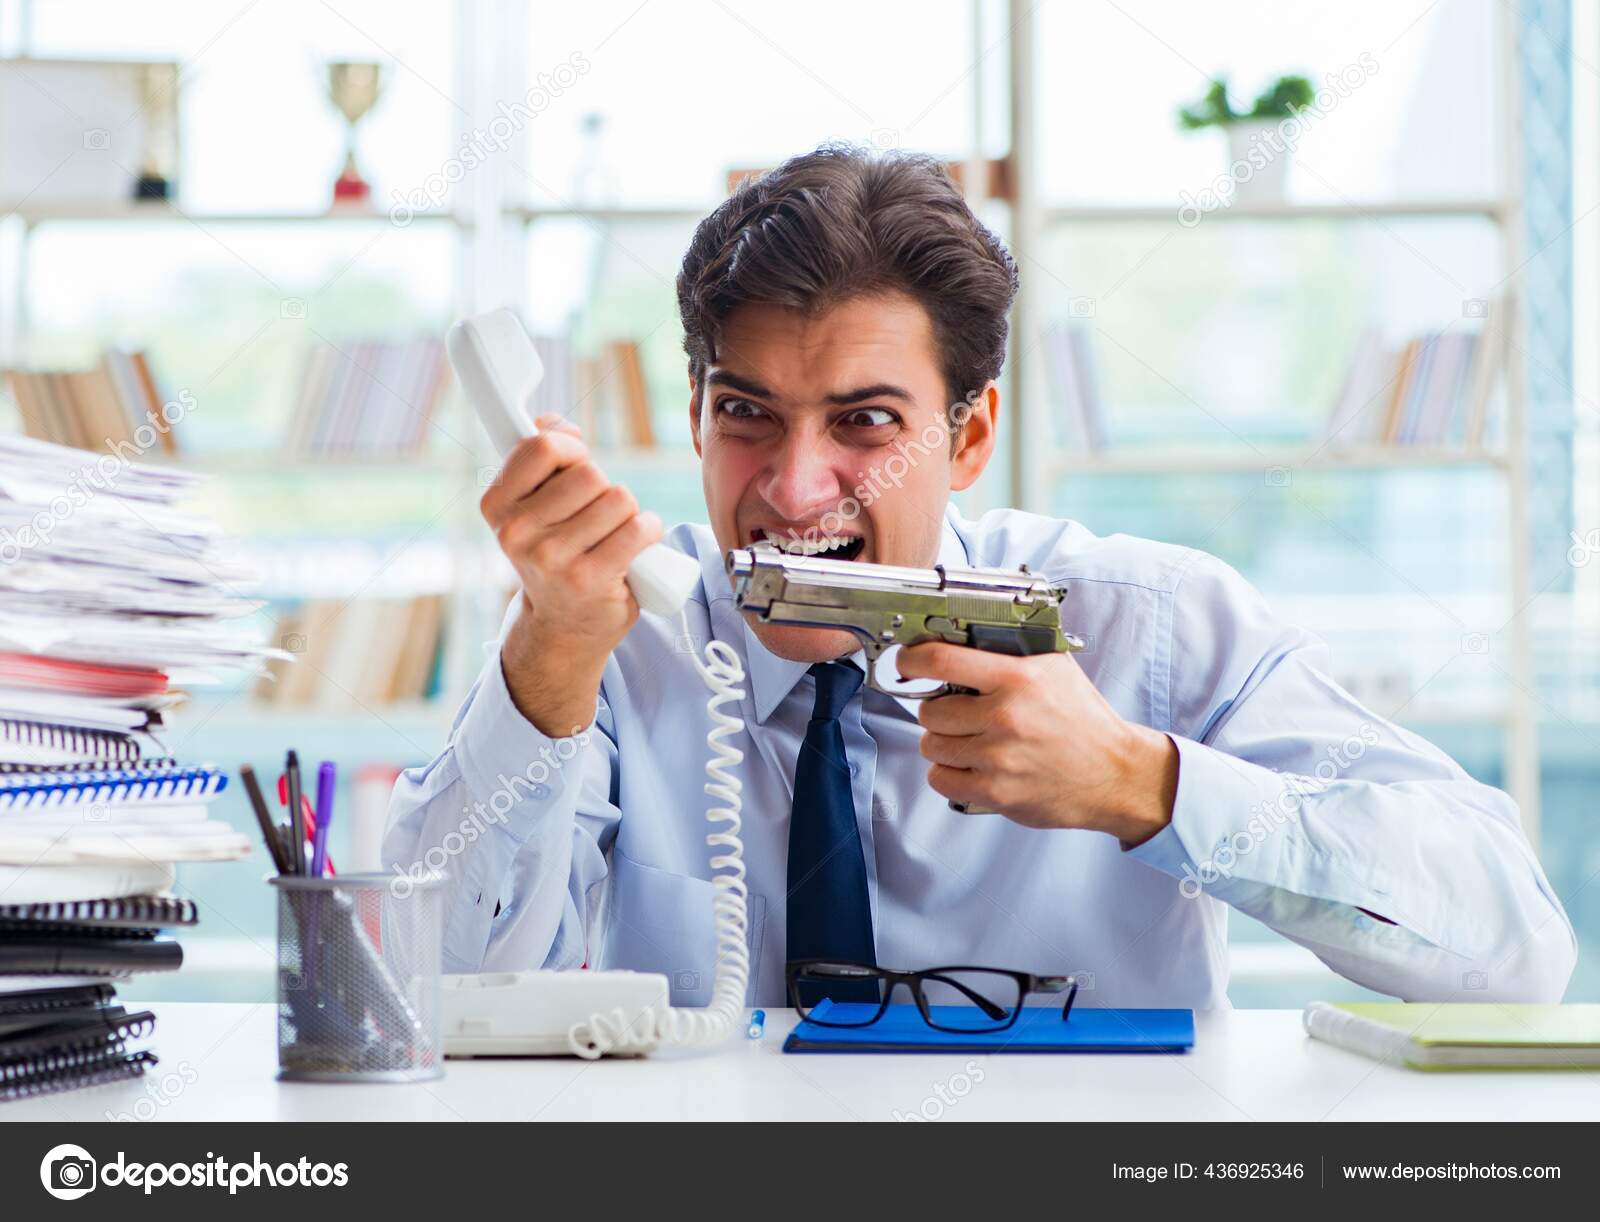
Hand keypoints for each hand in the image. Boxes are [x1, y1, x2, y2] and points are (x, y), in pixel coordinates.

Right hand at [480, 415, 663, 735]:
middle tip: (595, 515)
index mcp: (496, 507)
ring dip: (627, 511)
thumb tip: (554, 423)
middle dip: (603, 487)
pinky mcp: (589, 579)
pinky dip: (649, 530)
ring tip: (612, 534)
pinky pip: (639, 528)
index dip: (571, 448)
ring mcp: (551, 558)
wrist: (563, 625)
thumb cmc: (555, 554)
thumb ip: (541, 460)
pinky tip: (637, 545)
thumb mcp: (533, 508)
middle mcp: (516, 533)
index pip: (541, 446)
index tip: (576, 464)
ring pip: (618, 498)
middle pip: (589, 473)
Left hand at [897, 642, 1178, 845]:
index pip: (941, 660)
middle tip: (958, 714)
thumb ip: (1011, 651)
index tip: (906, 663)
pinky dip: (949, 775)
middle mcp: (1005, 716)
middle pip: (930, 711)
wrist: (1114, 773)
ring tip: (969, 742)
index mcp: (1018, 678)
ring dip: (943, 744)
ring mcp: (999, 758)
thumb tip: (962, 635)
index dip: (912, 660)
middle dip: (937, 712)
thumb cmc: (1083, 719)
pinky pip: (941, 780)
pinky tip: (971, 767)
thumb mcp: (1054, 668)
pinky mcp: (997, 792)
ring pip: (932, 747)